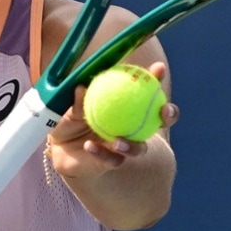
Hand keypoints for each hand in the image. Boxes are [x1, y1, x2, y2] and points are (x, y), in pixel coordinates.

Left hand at [46, 61, 178, 179]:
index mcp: (127, 108)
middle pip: (159, 121)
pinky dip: (101, 153)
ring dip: (132, 145)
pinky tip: (90, 145)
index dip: (157, 80)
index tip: (159, 69)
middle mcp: (133, 127)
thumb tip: (81, 87)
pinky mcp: (113, 162)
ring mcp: (126, 146)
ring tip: (117, 141)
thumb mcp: (72, 106)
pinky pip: (112, 160)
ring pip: (139, 148)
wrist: (61, 147)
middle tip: (163, 110)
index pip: (147, 92)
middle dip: (169, 115)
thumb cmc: (72, 119)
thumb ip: (79, 99)